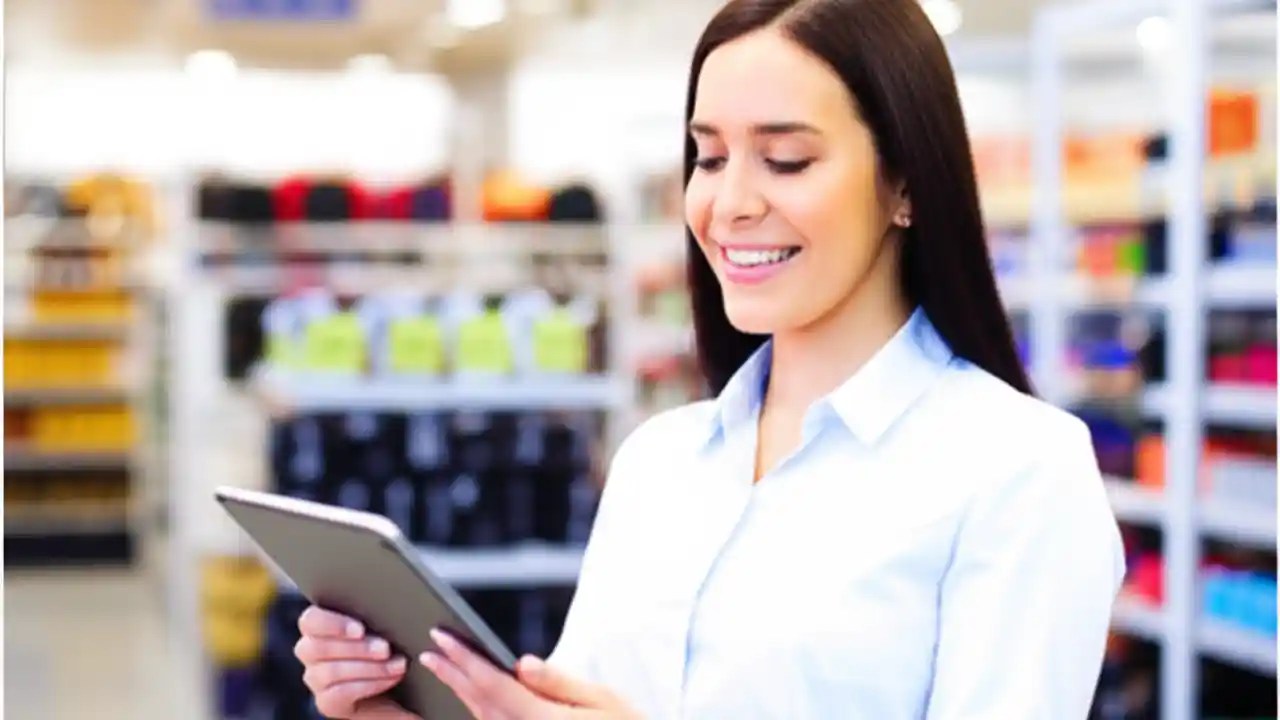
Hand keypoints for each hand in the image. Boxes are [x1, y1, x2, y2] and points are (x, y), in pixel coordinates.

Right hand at [295, 605, 419, 718]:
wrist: (396, 686)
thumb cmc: (387, 647)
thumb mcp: (381, 626)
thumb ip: (374, 615)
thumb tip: (386, 602)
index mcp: (320, 626)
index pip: (311, 620)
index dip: (332, 624)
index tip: (360, 630)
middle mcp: (311, 652)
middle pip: (318, 648)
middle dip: (357, 648)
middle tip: (385, 649)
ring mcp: (316, 679)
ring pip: (330, 671)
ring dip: (368, 667)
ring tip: (397, 664)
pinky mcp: (326, 702)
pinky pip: (340, 693)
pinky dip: (370, 684)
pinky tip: (390, 678)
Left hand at [422, 628, 640, 719]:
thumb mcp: (602, 701)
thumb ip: (559, 683)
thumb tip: (522, 664)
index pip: (492, 684)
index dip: (464, 658)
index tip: (442, 636)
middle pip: (478, 702)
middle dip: (452, 672)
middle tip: (429, 648)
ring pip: (481, 716)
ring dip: (459, 689)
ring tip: (441, 665)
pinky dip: (475, 706)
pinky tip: (468, 693)